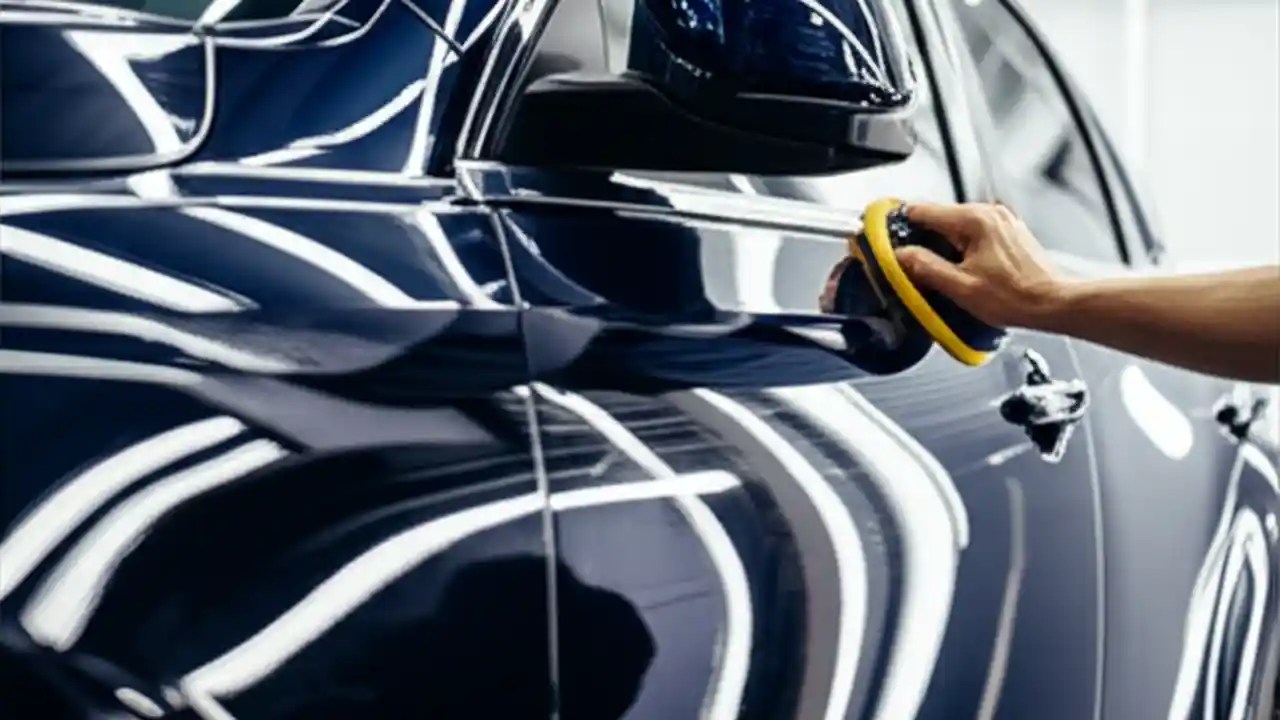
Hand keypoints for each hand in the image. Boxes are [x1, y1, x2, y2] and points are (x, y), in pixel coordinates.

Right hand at [895, 202, 1070, 329]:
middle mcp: (988, 213)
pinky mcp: (1005, 232)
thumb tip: (900, 255)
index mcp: (974, 220)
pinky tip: (958, 269)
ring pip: (954, 226)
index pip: (921, 210)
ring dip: (940, 245)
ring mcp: (999, 221)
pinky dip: (958, 248)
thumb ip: (925, 267)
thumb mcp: (961, 287)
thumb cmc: (1016, 297)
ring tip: (935, 272)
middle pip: (937, 218)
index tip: (883, 235)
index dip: (897, 223)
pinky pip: (971, 233)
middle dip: (919, 239)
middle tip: (907, 264)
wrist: (1053, 303)